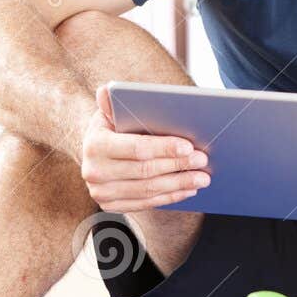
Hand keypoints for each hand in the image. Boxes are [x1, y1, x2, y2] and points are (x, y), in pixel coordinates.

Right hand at [79, 85, 209, 212]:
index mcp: (95, 145)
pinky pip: (146, 203)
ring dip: (179, 184)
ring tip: (202, 178)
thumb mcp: (109, 115)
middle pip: (146, 171)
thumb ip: (112, 103)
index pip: (137, 148)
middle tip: (202, 160)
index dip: (164, 148)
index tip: (189, 146)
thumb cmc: (110, 130)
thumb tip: (107, 90)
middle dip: (178, 165)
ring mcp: (101, 192)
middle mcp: (94, 172)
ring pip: (148, 190)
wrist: (94, 158)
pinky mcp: (110, 206)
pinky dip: (170, 197)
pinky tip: (188, 189)